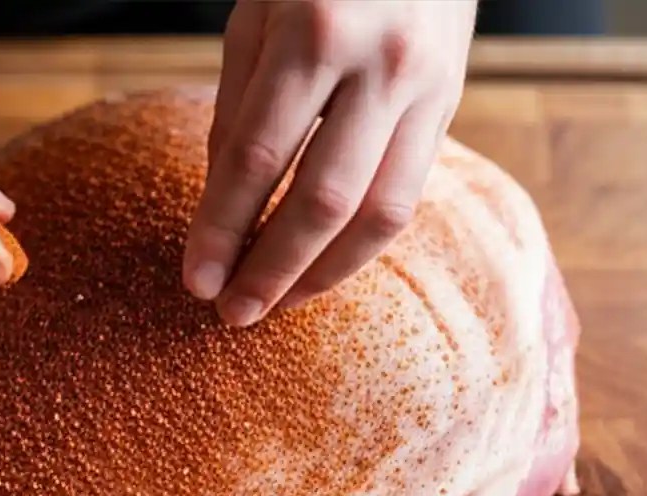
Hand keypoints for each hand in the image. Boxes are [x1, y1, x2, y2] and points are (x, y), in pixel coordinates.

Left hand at [184, 0, 476, 325]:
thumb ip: (237, 109)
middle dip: (272, 268)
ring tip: (277, 305)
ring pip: (380, 214)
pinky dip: (361, 245)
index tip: (195, 280)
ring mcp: (428, 89)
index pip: (257, 158)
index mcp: (316, 32)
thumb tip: (221, 208)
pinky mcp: (450, 106)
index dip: (221, 228)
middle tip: (231, 314)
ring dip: (323, 274)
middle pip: (323, 200)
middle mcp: (382, 66)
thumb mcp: (255, 17)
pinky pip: (408, 196)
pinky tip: (322, 267)